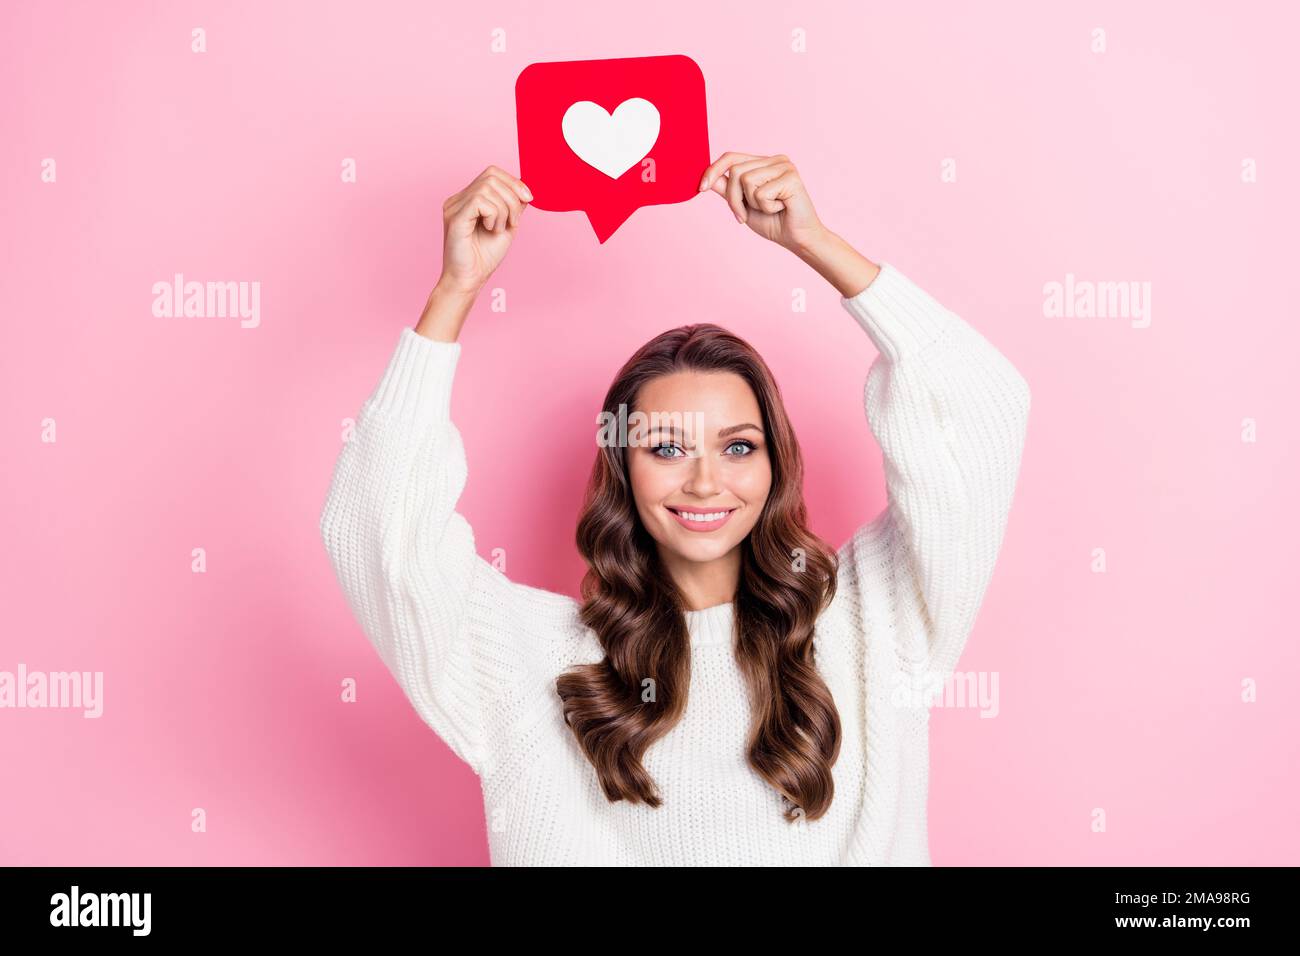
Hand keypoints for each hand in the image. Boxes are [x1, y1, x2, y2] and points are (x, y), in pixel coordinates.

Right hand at [438, 165, 532, 295]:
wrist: (470, 280)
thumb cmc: (485, 257)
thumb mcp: (507, 225)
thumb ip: (514, 205)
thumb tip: (525, 188)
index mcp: (468, 199)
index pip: (492, 173)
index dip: (513, 182)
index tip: (528, 199)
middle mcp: (458, 199)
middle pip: (491, 176)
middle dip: (512, 197)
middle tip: (514, 222)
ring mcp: (454, 207)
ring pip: (488, 188)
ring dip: (504, 210)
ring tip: (499, 229)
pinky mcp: (454, 217)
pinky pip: (480, 201)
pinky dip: (494, 215)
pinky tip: (491, 229)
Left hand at [698, 152, 826, 251]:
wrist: (798, 239)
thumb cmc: (774, 223)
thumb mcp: (743, 206)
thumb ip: (728, 191)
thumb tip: (708, 179)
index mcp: (763, 163)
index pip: (731, 157)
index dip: (713, 170)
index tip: (701, 188)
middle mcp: (774, 160)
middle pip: (735, 171)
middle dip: (733, 198)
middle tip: (744, 215)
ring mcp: (784, 166)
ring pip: (746, 180)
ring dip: (751, 203)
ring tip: (770, 209)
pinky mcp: (791, 176)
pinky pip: (761, 192)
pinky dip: (767, 207)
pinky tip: (781, 208)